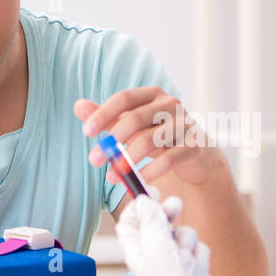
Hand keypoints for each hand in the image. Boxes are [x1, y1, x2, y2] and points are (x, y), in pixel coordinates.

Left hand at [74, 88, 223, 186]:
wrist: (197, 155)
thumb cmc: (160, 137)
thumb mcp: (133, 127)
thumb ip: (108, 117)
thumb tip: (78, 106)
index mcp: (153, 95)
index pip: (125, 98)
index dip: (104, 113)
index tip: (86, 132)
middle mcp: (171, 105)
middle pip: (136, 118)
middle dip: (112, 141)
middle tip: (94, 159)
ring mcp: (185, 124)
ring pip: (150, 140)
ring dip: (127, 160)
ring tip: (112, 176)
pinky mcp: (194, 145)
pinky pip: (168, 159)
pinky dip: (150, 171)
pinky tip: (137, 180)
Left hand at [114, 195, 244, 275]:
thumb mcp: (158, 245)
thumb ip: (151, 220)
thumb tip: (143, 201)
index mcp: (136, 252)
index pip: (129, 222)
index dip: (138, 205)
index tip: (151, 191)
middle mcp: (153, 257)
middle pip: (157, 224)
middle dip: (168, 215)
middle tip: (175, 205)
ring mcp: (174, 263)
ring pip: (181, 234)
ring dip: (187, 239)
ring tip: (187, 257)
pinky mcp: (193, 268)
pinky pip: (197, 248)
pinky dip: (200, 254)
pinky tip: (198, 269)